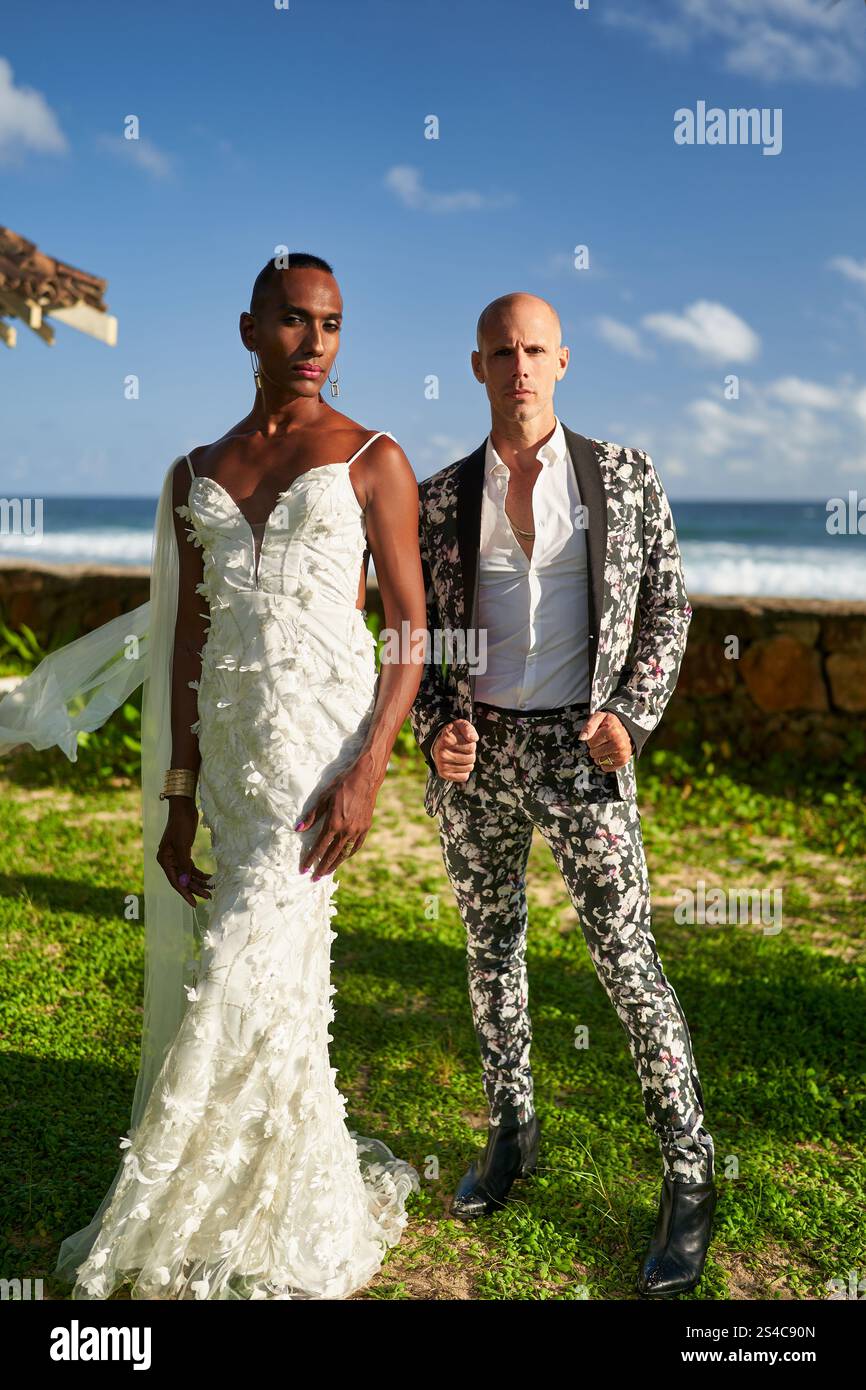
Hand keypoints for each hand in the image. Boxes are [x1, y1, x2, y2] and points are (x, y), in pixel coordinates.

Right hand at [156, 797, 212, 906]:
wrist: (183, 808)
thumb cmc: (181, 825)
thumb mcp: (183, 846)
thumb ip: (183, 865)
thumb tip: (185, 883)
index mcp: (164, 860)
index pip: (176, 881)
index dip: (185, 893)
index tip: (194, 903)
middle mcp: (169, 861)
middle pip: (183, 879)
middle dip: (195, 888)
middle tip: (209, 896)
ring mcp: (176, 857)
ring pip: (188, 874)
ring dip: (199, 882)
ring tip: (211, 889)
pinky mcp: (184, 853)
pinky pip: (191, 867)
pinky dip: (199, 873)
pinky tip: (209, 878)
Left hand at [296, 763, 375, 881]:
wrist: (365, 778)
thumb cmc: (341, 785)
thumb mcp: (323, 798)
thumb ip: (312, 816)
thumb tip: (298, 829)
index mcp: (333, 823)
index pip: (319, 847)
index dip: (310, 859)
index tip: (304, 869)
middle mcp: (346, 830)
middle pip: (331, 854)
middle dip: (322, 867)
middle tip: (314, 878)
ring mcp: (357, 830)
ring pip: (345, 853)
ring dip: (335, 864)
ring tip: (327, 872)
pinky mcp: (365, 828)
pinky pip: (356, 846)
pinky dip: (349, 854)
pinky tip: (344, 857)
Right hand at [432, 719, 478, 781]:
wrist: (438, 743)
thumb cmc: (453, 734)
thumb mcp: (460, 725)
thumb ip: (468, 729)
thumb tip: (473, 739)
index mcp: (446, 740)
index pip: (471, 747)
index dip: (471, 744)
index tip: (464, 741)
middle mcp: (442, 753)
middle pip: (471, 758)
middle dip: (470, 753)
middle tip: (462, 749)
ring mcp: (442, 764)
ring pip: (469, 768)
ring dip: (468, 762)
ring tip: (460, 756)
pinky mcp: (443, 774)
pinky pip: (464, 777)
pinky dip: (464, 772)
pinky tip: (458, 765)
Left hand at [577, 710, 632, 770]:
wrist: (627, 730)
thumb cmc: (610, 724)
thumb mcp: (599, 717)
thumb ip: (589, 725)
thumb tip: (582, 738)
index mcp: (611, 730)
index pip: (590, 742)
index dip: (592, 738)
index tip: (599, 733)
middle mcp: (618, 743)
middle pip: (593, 753)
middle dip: (595, 747)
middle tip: (604, 740)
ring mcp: (622, 753)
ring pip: (598, 761)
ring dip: (599, 755)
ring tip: (607, 747)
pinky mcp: (623, 761)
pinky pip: (605, 768)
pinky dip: (605, 763)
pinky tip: (610, 754)